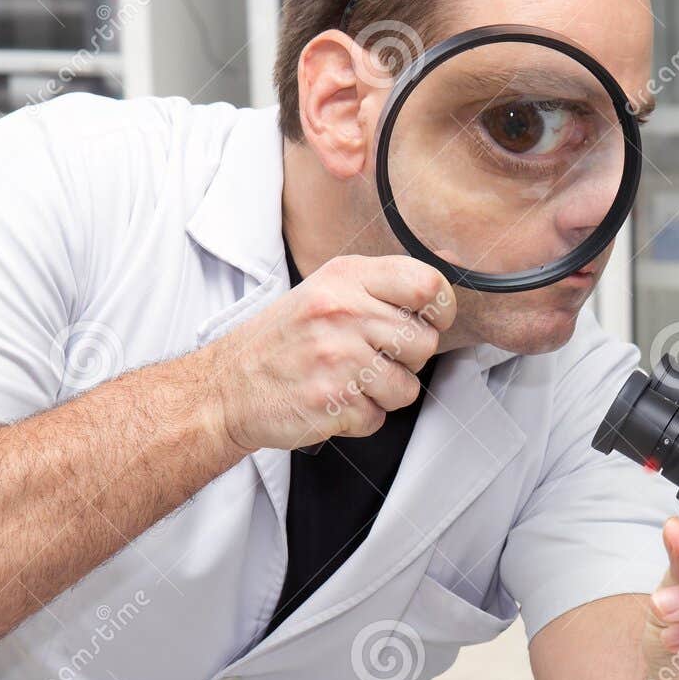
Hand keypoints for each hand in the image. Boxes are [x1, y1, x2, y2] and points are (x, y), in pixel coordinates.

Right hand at [205, 255, 453, 451]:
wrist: (228, 386)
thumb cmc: (283, 340)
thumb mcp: (328, 290)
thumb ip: (385, 282)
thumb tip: (450, 261)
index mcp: (346, 278)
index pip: (426, 283)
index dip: (441, 308)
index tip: (432, 320)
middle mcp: (343, 312)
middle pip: (424, 343)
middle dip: (406, 360)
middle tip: (371, 358)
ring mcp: (338, 358)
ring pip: (406, 387)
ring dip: (383, 394)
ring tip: (348, 381)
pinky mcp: (332, 400)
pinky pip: (378, 418)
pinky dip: (358, 418)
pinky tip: (332, 401)